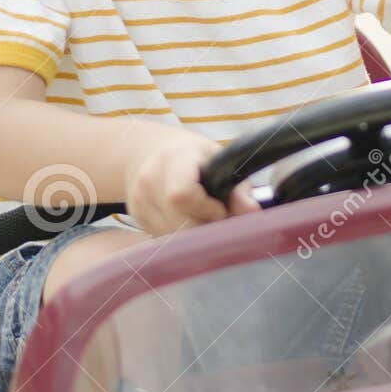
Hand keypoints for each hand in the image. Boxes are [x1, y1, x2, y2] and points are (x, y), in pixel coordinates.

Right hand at [126, 128, 256, 235]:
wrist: (147, 152)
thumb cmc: (193, 157)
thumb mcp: (219, 160)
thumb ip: (238, 188)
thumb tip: (253, 212)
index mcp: (173, 161)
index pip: (181, 195)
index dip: (206, 209)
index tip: (219, 208)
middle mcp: (149, 182)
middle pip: (181, 225)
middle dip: (207, 228)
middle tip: (217, 217)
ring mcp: (139, 202)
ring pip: (174, 237)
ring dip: (196, 235)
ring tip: (203, 217)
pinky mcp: (137, 219)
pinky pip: (165, 239)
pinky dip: (182, 236)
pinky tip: (186, 220)